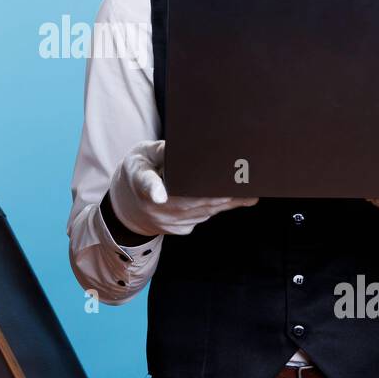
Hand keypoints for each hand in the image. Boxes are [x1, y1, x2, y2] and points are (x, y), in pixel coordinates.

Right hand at [108, 140, 258, 236]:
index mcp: (139, 181)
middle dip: (216, 191)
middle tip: (240, 179)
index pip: (146, 185)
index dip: (153, 189)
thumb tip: (184, 147)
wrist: (129, 207)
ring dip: (227, 200)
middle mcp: (155, 208)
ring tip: (250, 187)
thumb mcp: (141, 155)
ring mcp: (169, 223)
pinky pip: (205, 217)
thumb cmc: (139, 172)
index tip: (159, 194)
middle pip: (188, 200)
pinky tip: (240, 196)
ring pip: (203, 211)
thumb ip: (160, 151)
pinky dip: (222, 206)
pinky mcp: (181, 230)